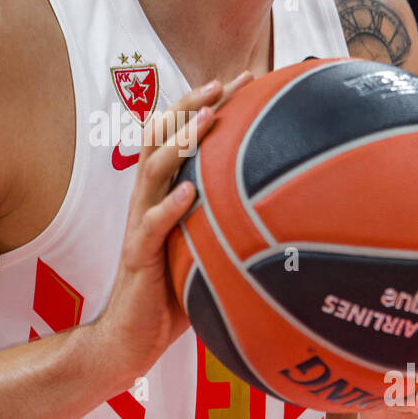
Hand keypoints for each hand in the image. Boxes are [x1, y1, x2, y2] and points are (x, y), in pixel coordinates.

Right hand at [90, 70, 253, 390]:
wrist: (130, 338)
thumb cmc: (173, 295)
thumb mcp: (207, 250)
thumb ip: (229, 224)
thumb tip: (286, 210)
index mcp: (163, 194)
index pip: (179, 136)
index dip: (204, 104)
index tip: (240, 80)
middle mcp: (147, 200)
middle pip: (161, 137)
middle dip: (191, 105)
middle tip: (223, 83)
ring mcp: (140, 225)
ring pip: (152, 170)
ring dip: (179, 142)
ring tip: (206, 121)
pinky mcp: (137, 256)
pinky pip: (151, 226)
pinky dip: (169, 206)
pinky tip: (190, 192)